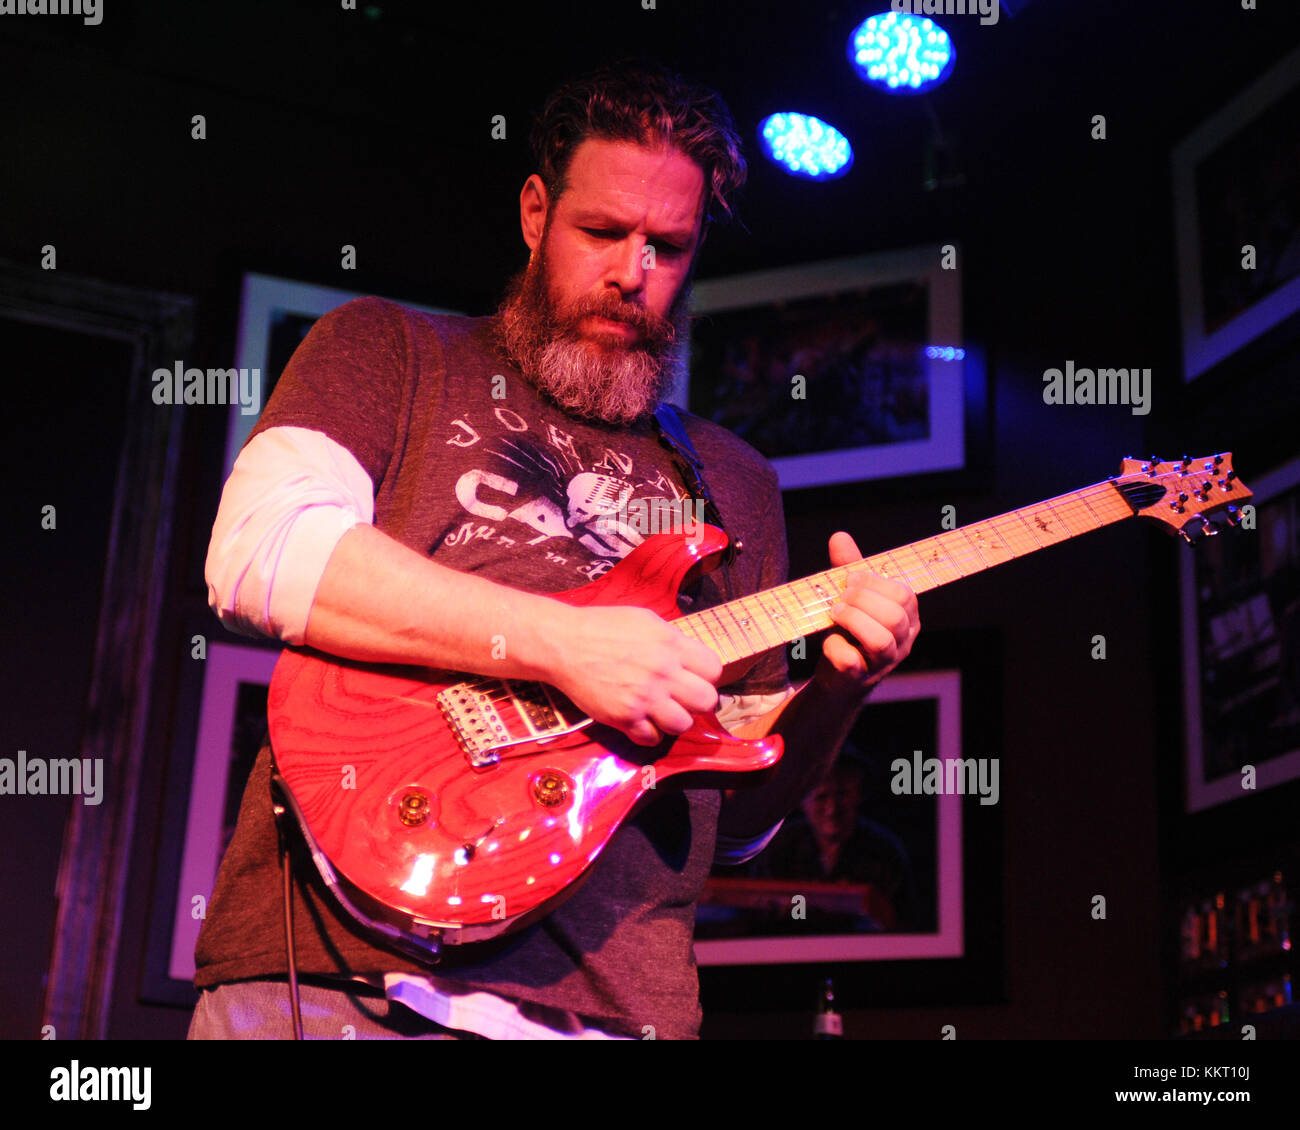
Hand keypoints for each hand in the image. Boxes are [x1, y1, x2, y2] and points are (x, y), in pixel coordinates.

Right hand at [548, 604, 722, 746]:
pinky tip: (642, 721)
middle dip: (697, 700)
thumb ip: (672, 639)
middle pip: (706, 700)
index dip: (706, 674)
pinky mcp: (624, 717)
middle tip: (681, 697)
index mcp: (670, 644)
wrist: (564, 644)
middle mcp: (662, 672)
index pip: (714, 669)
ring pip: (683, 724)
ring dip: (675, 719)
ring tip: (662, 710)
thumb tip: (690, 655)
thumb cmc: (602, 627)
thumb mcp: (645, 620)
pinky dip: (649, 733)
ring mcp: (643, 698)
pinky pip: (652, 739)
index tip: (694, 675)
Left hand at [816, 532, 919, 697]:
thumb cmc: (849, 630)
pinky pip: (851, 662)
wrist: (836, 674)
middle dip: (863, 600)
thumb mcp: (851, 597)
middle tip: (840, 599)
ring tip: (834, 613)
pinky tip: (829, 639)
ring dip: (853, 620)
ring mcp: (883, 664)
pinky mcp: (858, 679)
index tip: (849, 578)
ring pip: (880, 641)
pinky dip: (835, 647)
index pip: (905, 595)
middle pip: (895, 616)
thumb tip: (840, 536)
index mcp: (907, 619)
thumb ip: (849, 568)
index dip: (875, 583)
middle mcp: (902, 642)